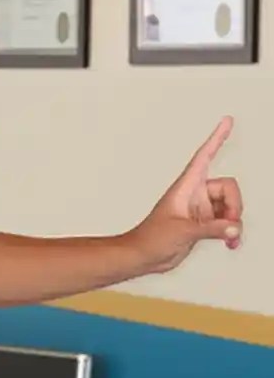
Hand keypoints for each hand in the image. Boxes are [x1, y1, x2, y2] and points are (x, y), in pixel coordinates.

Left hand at [128, 116, 242, 273]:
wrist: (143, 255)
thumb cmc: (151, 238)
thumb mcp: (183, 231)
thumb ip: (211, 229)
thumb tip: (234, 227)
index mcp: (186, 187)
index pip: (204, 156)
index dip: (216, 138)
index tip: (227, 121)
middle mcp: (195, 195)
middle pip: (229, 189)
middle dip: (234, 207)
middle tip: (228, 224)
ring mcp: (200, 209)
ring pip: (230, 207)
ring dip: (233, 223)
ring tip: (226, 237)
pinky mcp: (203, 223)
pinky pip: (227, 221)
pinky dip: (231, 231)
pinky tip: (230, 242)